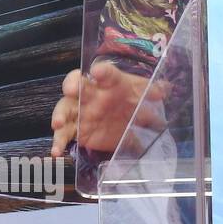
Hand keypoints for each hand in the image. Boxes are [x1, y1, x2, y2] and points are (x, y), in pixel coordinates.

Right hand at [49, 62, 164, 157]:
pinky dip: (58, 142)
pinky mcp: (76, 129)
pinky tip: (56, 152)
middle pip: (78, 86)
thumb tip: (166, 88)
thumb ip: (153, 91)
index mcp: (109, 82)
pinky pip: (64, 135)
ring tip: (58, 124)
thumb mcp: (144, 95)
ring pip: (65, 110)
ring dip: (60, 116)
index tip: (98, 72)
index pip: (105, 73)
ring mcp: (80, 111)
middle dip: (73, 85)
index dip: (102, 71)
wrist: (124, 118)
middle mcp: (91, 93)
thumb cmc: (131, 99)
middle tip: (71, 89)